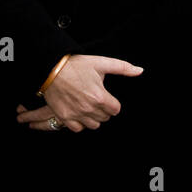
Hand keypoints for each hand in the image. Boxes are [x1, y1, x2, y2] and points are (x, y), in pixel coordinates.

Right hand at [16, 54, 142, 132]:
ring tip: (88, 106)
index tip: (106, 97)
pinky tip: (78, 113)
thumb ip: (123, 68)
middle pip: (105, 118)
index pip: (116, 110)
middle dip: (103, 110)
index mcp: (100, 97)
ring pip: (93, 125)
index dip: (112, 103)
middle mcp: (89, 108)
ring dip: (93, 117)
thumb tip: (140, 70)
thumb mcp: (101, 63)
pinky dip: (79, 123)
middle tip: (96, 99)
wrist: (51, 68)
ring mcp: (77, 114)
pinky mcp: (65, 117)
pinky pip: (78, 128)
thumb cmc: (77, 65)